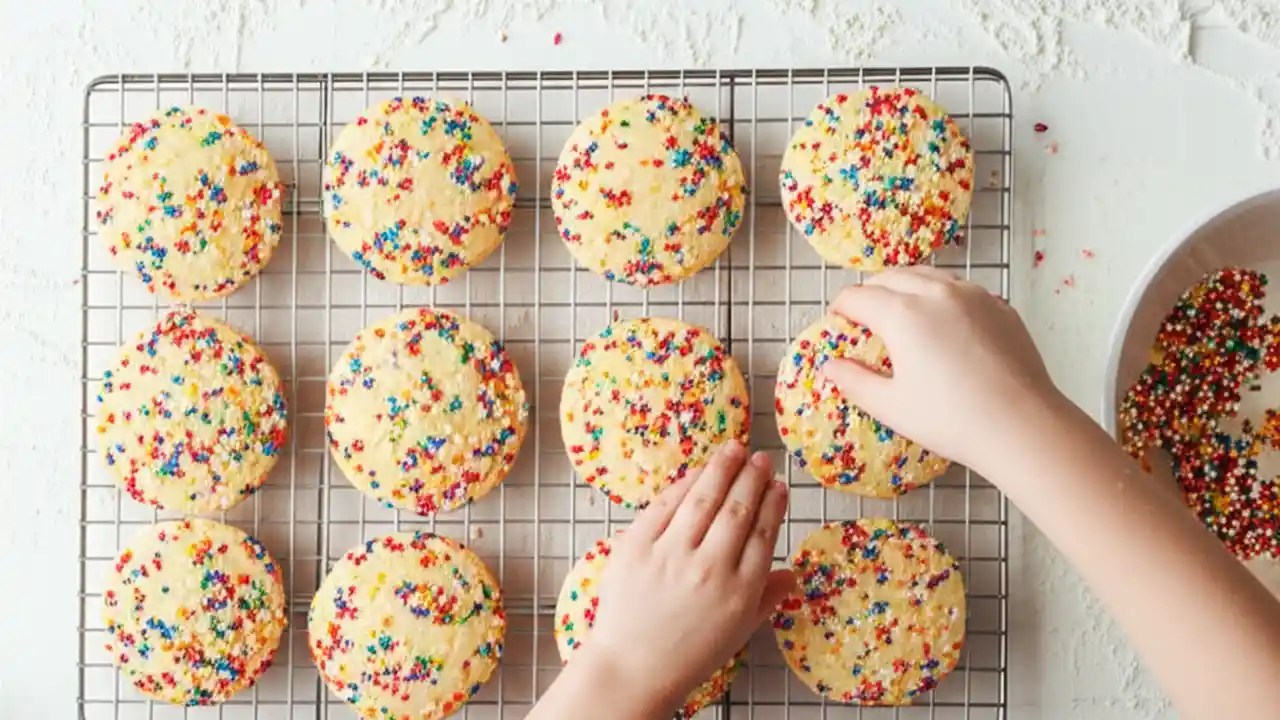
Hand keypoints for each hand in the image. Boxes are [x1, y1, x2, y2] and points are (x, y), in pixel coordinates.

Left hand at [576, 441, 794, 712]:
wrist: (631, 668)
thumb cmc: (687, 654)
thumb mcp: (738, 632)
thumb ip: (767, 598)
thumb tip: (793, 573)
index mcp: (739, 592)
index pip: (763, 535)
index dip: (772, 504)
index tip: (778, 484)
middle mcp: (708, 569)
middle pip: (737, 511)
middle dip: (752, 478)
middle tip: (761, 458)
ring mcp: (669, 556)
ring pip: (702, 500)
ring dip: (721, 469)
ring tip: (734, 449)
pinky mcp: (635, 547)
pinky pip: (664, 506)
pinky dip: (684, 485)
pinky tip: (697, 472)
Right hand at [821, 266, 1064, 474]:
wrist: (1022, 425)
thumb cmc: (951, 419)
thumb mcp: (890, 406)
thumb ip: (854, 381)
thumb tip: (831, 366)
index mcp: (903, 314)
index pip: (857, 297)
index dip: (841, 308)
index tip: (838, 321)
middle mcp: (937, 292)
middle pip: (890, 276)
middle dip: (871, 292)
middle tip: (864, 317)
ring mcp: (973, 295)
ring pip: (927, 275)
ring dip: (906, 287)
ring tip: (901, 314)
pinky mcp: (999, 306)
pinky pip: (960, 289)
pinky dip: (941, 296)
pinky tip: (943, 324)